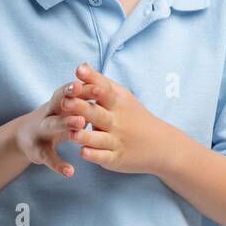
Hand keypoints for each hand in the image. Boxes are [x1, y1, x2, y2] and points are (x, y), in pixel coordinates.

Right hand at [15, 78, 103, 177]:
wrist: (24, 137)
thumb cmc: (54, 119)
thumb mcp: (64, 107)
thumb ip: (80, 98)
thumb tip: (102, 83)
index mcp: (58, 102)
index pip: (70, 90)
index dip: (82, 87)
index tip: (98, 85)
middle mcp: (48, 112)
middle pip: (59, 102)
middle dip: (71, 97)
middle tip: (87, 92)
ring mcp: (41, 130)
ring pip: (52, 124)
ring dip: (65, 123)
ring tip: (80, 124)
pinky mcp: (38, 150)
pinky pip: (48, 156)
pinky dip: (59, 164)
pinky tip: (70, 172)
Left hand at [60, 62, 174, 174]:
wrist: (160, 144)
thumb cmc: (133, 116)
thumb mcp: (122, 96)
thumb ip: (100, 82)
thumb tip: (80, 66)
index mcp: (117, 103)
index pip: (103, 89)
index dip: (91, 80)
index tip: (78, 71)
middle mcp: (117, 121)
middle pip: (97, 114)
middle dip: (81, 108)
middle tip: (65, 102)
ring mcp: (117, 141)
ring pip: (98, 138)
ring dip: (85, 135)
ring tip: (71, 133)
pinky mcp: (116, 159)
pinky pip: (104, 157)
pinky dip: (94, 155)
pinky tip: (83, 152)